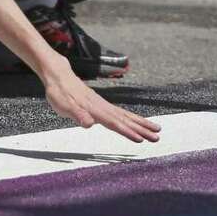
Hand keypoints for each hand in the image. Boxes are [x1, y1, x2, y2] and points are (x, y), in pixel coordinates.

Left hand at [43, 67, 160, 143]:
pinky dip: (133, 118)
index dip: (127, 132)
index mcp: (95, 110)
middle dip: (142, 129)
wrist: (60, 76)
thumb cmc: (60, 93)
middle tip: (157, 138)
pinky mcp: (103, 105)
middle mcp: (103, 107)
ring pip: (127, 116)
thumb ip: (77, 115)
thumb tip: (88, 124)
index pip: (114, 123)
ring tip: (156, 130)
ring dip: (141, 124)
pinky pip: (122, 113)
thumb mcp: (64, 106)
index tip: (140, 139)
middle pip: (126, 120)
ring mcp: (104, 105)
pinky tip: (139, 123)